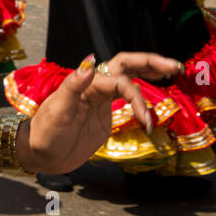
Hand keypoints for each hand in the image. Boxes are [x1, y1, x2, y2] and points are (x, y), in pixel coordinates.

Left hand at [22, 52, 183, 173]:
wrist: (42, 155)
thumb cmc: (45, 133)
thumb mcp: (57, 110)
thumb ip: (73, 86)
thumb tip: (89, 61)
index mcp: (84, 84)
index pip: (117, 81)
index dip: (134, 95)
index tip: (144, 117)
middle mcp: (94, 88)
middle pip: (124, 66)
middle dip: (148, 63)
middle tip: (173, 66)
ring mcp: (100, 100)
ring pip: (127, 79)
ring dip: (148, 74)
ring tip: (172, 72)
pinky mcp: (104, 113)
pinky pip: (126, 99)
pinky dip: (141, 100)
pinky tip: (151, 110)